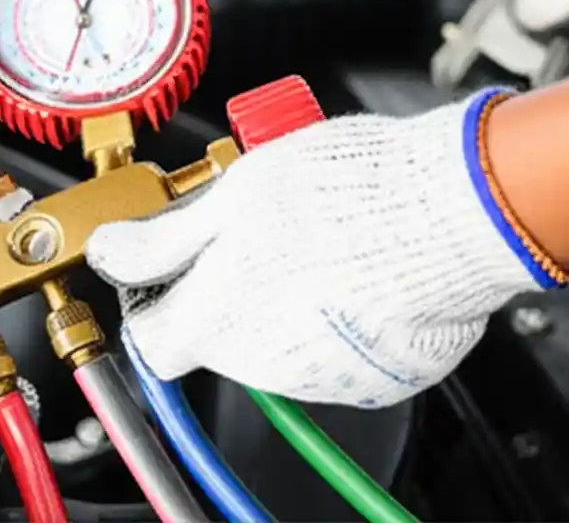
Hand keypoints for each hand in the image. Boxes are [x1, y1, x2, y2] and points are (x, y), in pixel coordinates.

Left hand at [86, 96, 539, 407]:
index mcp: (218, 322)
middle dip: (227, 287)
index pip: (150, 343)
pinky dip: (336, 315)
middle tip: (258, 228)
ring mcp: (325, 377)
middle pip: (217, 338)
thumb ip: (163, 237)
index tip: (169, 267)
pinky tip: (355, 265)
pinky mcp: (377, 378)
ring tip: (317, 237)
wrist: (458, 209)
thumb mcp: (234, 190)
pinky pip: (335, 350)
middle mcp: (266, 365)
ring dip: (283, 298)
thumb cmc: (352, 191)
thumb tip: (110, 252)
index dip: (154, 298)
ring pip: (276, 342)